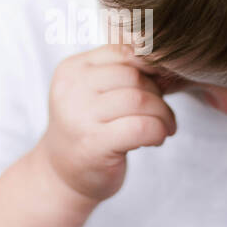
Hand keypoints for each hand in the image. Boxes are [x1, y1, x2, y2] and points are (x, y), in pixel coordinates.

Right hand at [38, 42, 176, 201]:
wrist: (61, 175)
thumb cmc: (87, 130)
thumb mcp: (94, 93)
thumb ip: (120, 72)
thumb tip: (165, 59)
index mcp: (72, 69)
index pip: (121, 51)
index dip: (149, 66)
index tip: (160, 85)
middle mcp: (71, 89)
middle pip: (133, 75)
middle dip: (158, 93)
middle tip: (163, 111)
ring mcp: (80, 117)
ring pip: (139, 100)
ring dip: (162, 114)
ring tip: (165, 126)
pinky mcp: (94, 144)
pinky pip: (141, 128)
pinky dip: (158, 131)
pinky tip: (157, 139)